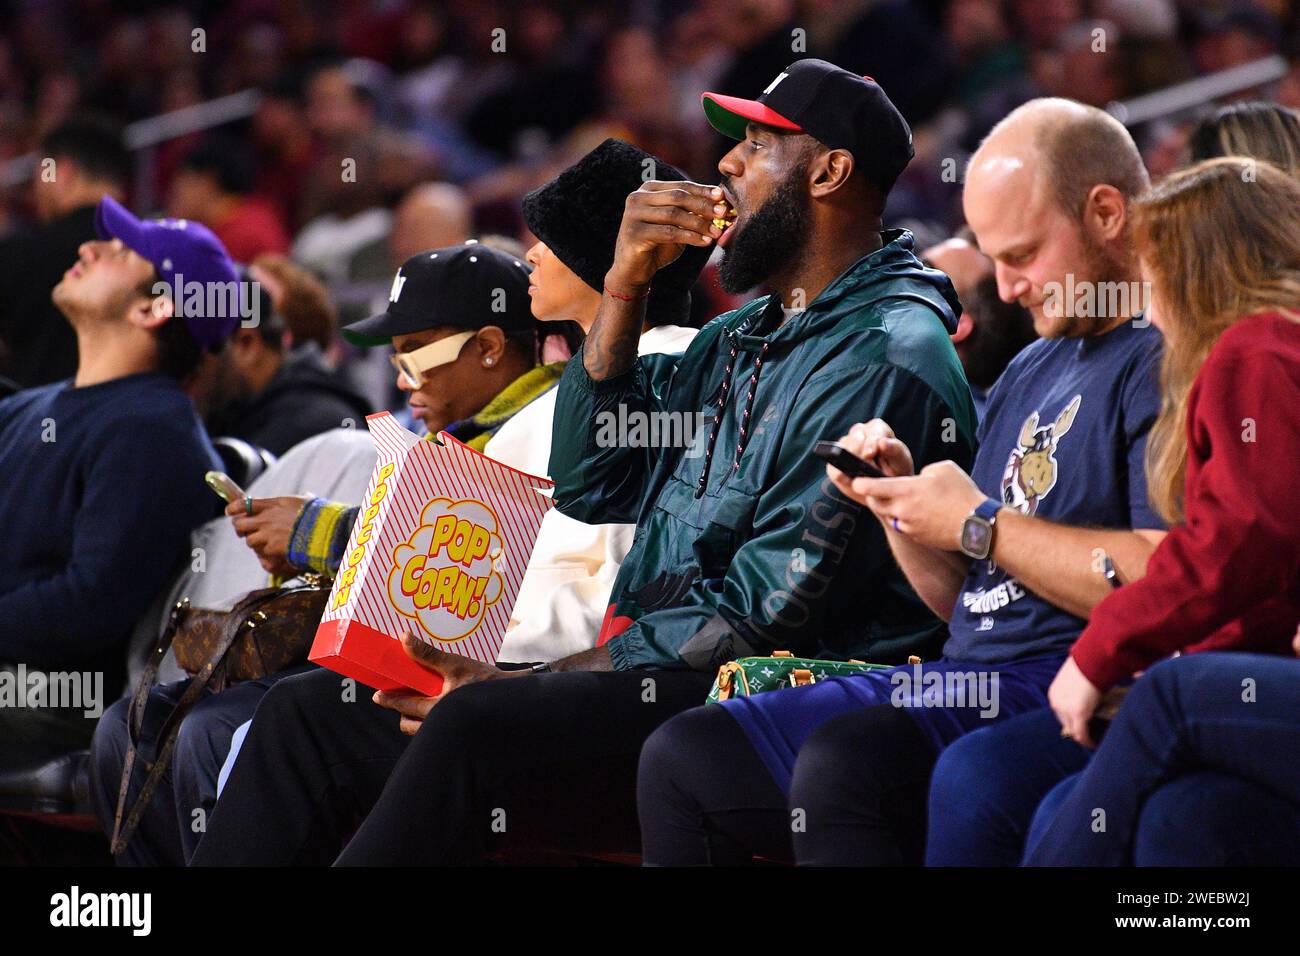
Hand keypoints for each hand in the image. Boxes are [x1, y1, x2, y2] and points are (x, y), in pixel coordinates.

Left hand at [226, 494, 312, 576]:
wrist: (323, 531)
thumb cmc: (317, 514)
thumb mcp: (304, 501)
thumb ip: (292, 501)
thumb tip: (300, 497)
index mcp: (272, 504)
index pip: (242, 504)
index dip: (232, 508)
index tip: (230, 511)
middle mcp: (266, 518)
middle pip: (239, 524)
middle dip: (239, 528)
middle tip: (244, 530)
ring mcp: (267, 534)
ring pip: (249, 540)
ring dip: (254, 541)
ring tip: (264, 542)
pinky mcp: (272, 547)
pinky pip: (261, 552)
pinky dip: (264, 552)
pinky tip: (273, 550)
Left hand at [372, 631, 511, 734]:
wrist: (516, 698)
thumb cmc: (486, 682)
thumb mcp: (457, 663)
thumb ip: (428, 654)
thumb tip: (404, 638)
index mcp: (436, 709)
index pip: (404, 706)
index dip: (388, 700)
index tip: (377, 696)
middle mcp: (440, 724)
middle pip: (409, 725)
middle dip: (402, 713)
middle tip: (400, 700)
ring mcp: (451, 730)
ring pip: (423, 730)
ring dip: (417, 718)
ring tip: (420, 702)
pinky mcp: (461, 730)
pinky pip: (437, 728)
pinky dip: (432, 719)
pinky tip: (440, 705)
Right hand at [608, 181, 727, 288]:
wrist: (634, 270)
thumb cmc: (658, 244)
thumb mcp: (677, 224)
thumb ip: (691, 211)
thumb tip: (720, 202)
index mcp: (648, 190)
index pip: (680, 186)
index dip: (702, 190)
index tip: (722, 196)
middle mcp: (637, 198)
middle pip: (677, 197)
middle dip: (703, 205)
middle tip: (723, 213)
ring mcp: (632, 215)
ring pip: (673, 215)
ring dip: (698, 223)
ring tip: (716, 232)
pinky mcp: (633, 233)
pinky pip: (668, 233)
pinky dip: (689, 237)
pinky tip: (705, 242)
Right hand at [825, 420, 914, 506]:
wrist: (888, 488)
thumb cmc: (897, 470)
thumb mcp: (901, 461)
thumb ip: (894, 450)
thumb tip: (882, 442)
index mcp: (877, 429)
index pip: (873, 431)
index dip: (871, 442)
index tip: (870, 454)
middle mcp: (859, 433)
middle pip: (855, 437)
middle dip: (858, 451)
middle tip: (862, 464)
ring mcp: (845, 447)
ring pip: (841, 449)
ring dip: (848, 462)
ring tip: (857, 476)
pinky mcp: (835, 464)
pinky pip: (833, 468)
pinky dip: (839, 475)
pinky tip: (848, 481)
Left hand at [848, 460, 985, 549]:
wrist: (977, 524)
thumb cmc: (962, 493)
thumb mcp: (943, 469)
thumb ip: (924, 471)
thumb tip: (919, 479)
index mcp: (906, 490)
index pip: (873, 487)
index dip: (861, 483)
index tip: (856, 481)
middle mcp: (902, 510)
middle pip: (877, 504)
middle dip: (874, 496)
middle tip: (878, 490)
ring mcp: (909, 526)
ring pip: (890, 517)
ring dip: (891, 509)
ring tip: (903, 501)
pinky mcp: (917, 537)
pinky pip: (905, 527)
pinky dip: (906, 520)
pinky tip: (919, 514)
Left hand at [1049, 656, 1103, 748]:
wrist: (1091, 660)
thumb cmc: (1087, 666)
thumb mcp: (1075, 681)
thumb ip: (1076, 692)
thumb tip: (1085, 698)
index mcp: (1054, 695)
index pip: (1061, 714)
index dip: (1072, 722)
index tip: (1082, 726)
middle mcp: (1057, 704)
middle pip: (1066, 724)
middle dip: (1077, 729)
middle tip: (1090, 734)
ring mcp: (1066, 709)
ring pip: (1073, 731)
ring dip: (1083, 736)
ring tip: (1094, 740)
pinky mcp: (1078, 713)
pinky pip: (1081, 734)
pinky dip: (1087, 741)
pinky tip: (1094, 744)